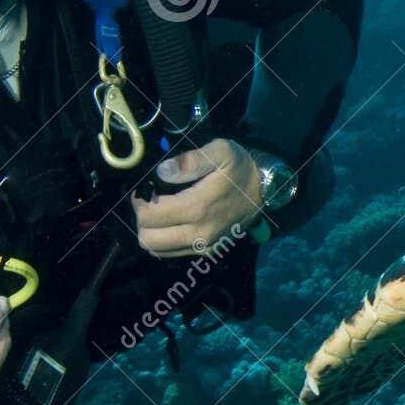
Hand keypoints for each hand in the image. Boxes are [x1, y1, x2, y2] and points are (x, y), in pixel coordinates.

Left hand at [133, 138, 262, 257]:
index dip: (139, 201)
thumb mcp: (220, 151)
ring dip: (151, 231)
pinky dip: (164, 240)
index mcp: (198, 208)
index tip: (146, 188)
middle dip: (142, 218)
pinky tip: (171, 222)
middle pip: (147, 238)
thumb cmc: (239, 167)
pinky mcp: (207, 251)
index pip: (149, 216)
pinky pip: (171, 253)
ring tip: (159, 211)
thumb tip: (162, 171)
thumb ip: (191, 160)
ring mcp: (203, 245)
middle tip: (150, 200)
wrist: (264, 188)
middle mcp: (199, 233)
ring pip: (156, 250)